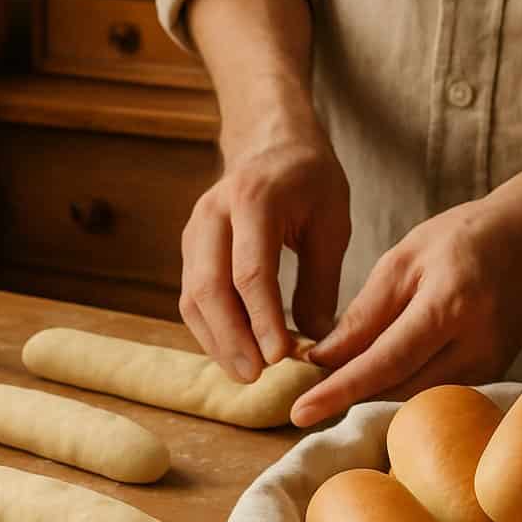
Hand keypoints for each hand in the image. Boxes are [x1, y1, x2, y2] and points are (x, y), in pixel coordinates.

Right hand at [180, 123, 350, 382]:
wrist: (270, 144)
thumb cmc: (309, 180)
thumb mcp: (331, 222)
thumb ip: (320, 280)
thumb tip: (315, 341)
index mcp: (254, 199)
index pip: (251, 270)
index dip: (263, 319)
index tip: (281, 356)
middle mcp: (213, 213)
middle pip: (210, 287)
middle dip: (232, 338)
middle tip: (256, 377)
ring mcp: (195, 230)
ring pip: (193, 296)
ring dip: (217, 340)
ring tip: (246, 374)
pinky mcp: (190, 248)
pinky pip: (191, 296)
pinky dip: (210, 328)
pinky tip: (234, 352)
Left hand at [290, 172, 521, 426]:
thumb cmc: (463, 238)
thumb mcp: (404, 259)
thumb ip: (363, 314)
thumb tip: (321, 360)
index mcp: (450, 305)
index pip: (385, 362)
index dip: (340, 390)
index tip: (300, 411)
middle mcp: (478, 343)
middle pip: (402, 390)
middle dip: (350, 401)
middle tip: (303, 405)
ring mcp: (493, 364)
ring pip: (419, 400)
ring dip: (373, 401)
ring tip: (330, 395)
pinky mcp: (495, 374)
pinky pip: (438, 395)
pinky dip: (402, 394)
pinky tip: (374, 388)